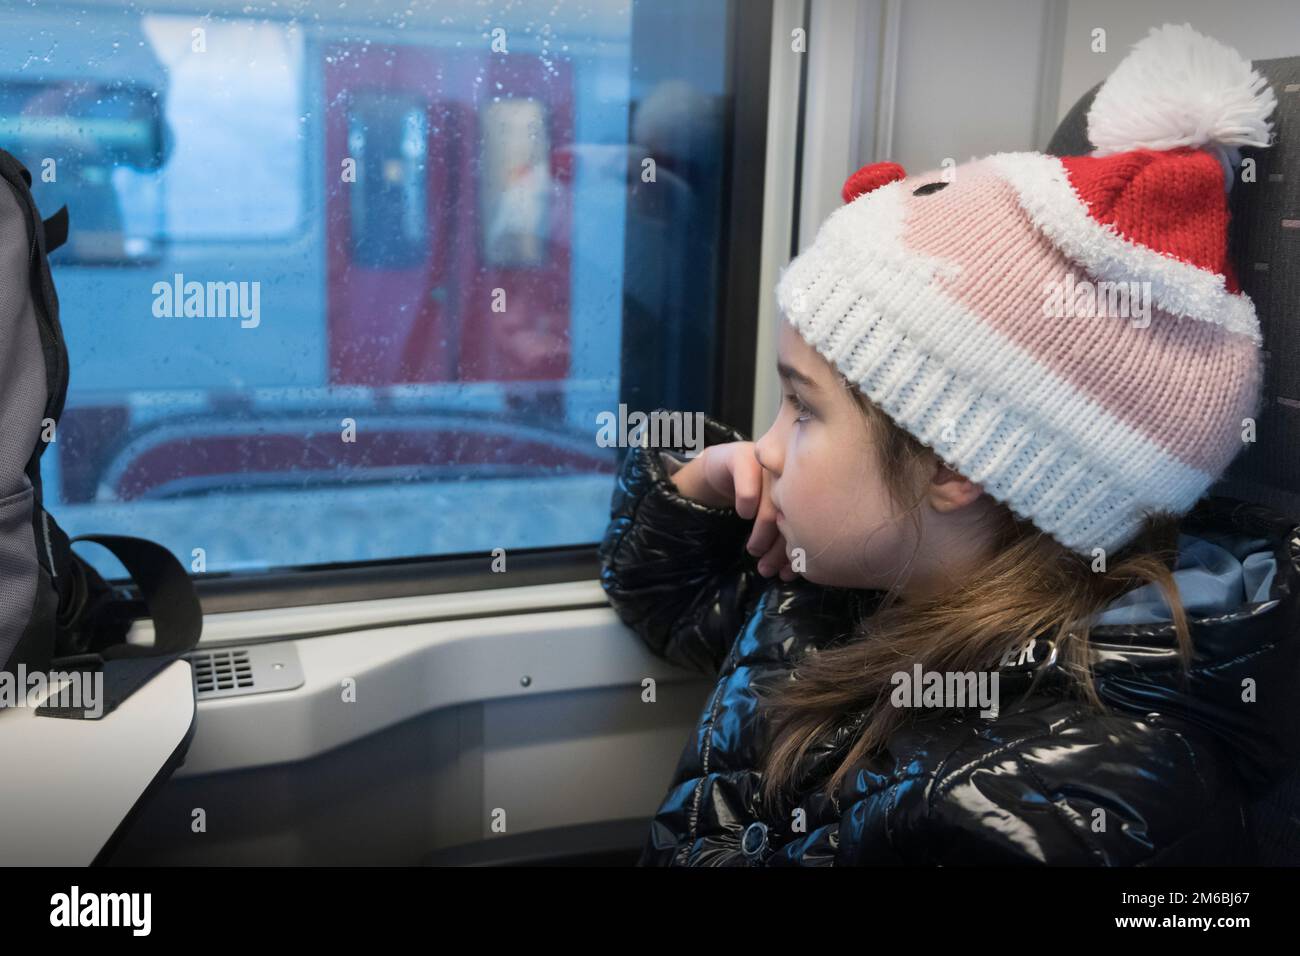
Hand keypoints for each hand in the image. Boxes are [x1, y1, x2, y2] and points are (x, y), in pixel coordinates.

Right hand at [682, 442, 795, 580]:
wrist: (721, 469)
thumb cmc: (755, 497)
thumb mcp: (773, 519)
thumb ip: (786, 536)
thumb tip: (795, 570)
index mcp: (807, 485)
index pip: (807, 523)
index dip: (798, 551)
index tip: (787, 574)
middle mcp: (791, 472)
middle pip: (792, 515)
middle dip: (779, 549)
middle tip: (767, 569)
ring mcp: (767, 463)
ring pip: (771, 503)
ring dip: (762, 533)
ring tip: (754, 550)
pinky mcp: (742, 458)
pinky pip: (748, 486)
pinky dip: (746, 505)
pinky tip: (744, 515)